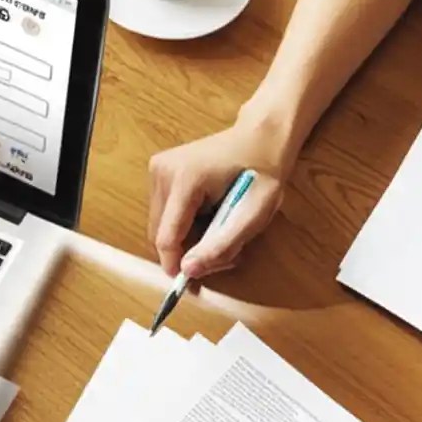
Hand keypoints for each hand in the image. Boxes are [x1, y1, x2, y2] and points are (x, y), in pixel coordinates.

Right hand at [148, 121, 289, 278]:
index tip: (191, 285)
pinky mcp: (158, 170)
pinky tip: (207, 215)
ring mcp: (157, 169)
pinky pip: (163, 213)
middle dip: (185, 252)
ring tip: (218, 231)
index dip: (176, 265)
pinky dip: (182, 224)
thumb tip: (188, 271)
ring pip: (160, 226)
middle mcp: (163, 172)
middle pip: (159, 233)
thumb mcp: (254, 215)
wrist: (260, 136)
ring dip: (184, 239)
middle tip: (221, 255)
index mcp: (185, 180)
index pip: (166, 237)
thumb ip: (221, 245)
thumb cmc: (264, 172)